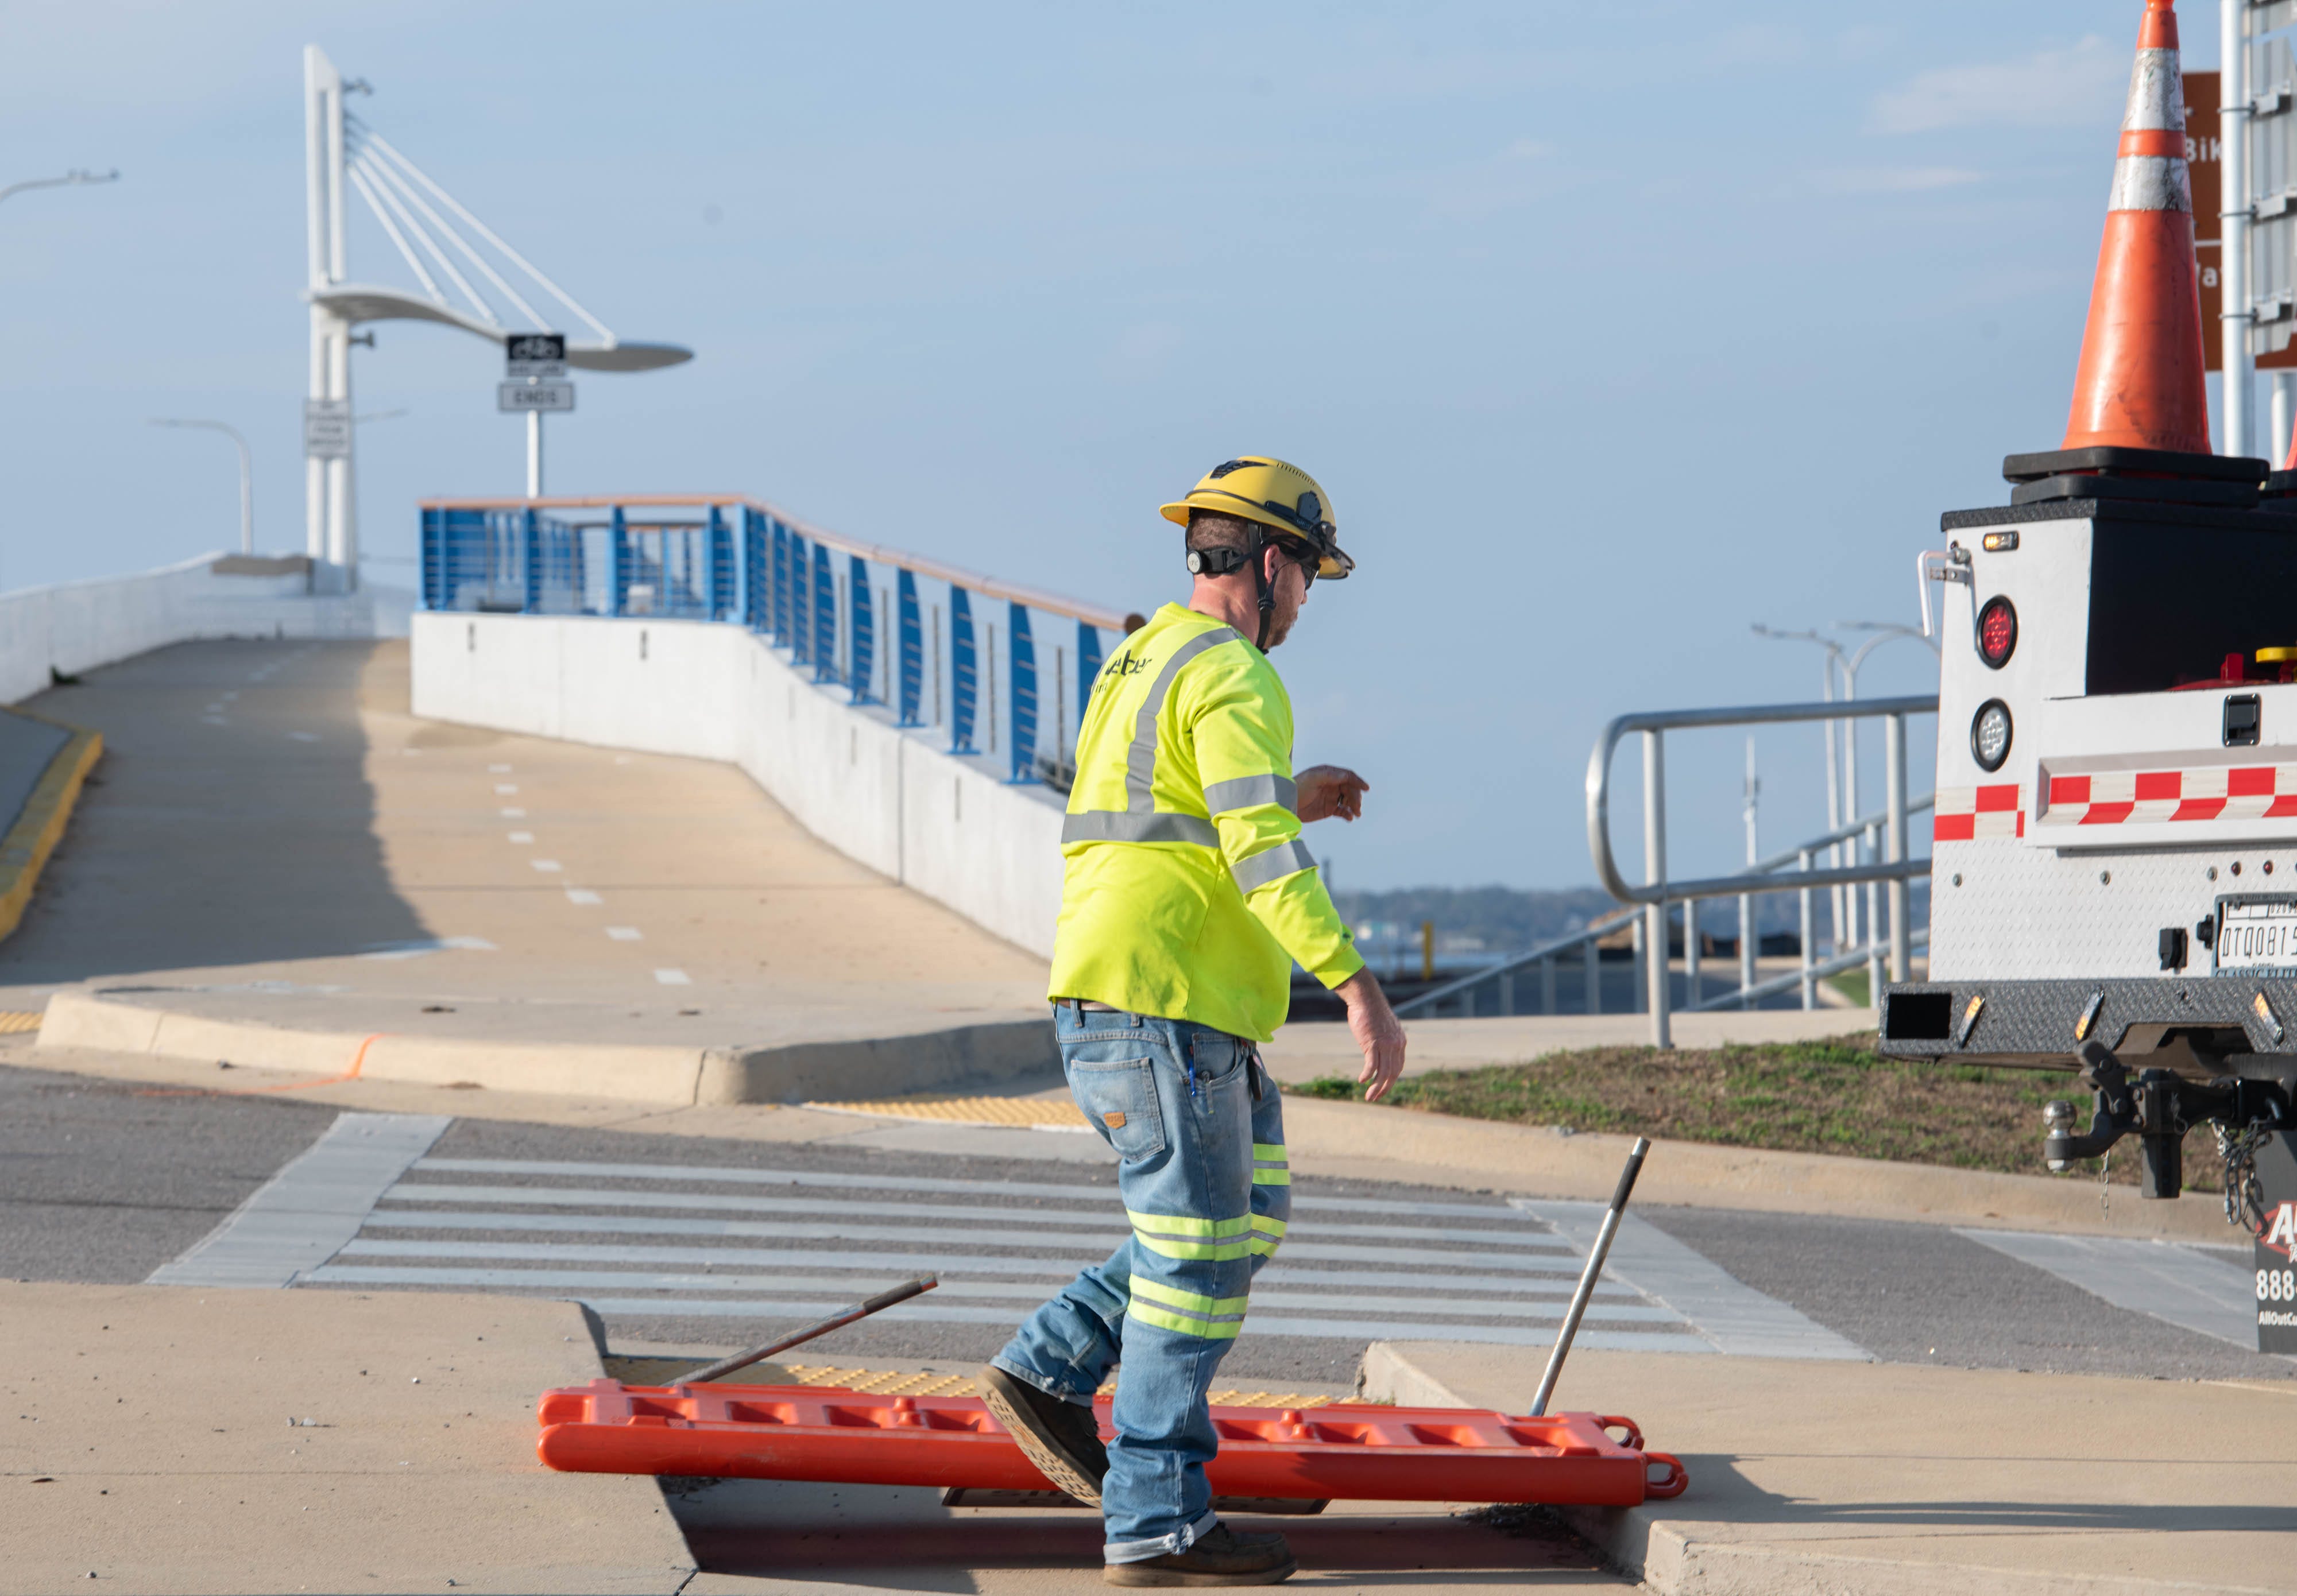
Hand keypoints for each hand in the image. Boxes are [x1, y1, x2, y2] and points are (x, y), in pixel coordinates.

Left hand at [1296, 765, 1368, 822]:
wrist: (1286, 804)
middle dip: (1356, 797)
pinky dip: (1348, 814)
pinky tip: (1349, 818)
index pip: (1347, 776)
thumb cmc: (1297, 788)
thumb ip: (1329, 776)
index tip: (1366, 788)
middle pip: (1350, 789)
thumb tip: (1345, 776)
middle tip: (1357, 806)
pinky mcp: (1329, 809)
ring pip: (1349, 800)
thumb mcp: (1312, 779)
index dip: (1357, 781)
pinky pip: (1343, 811)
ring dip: (1355, 806)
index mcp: (1329, 774)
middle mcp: (1332, 785)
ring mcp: (1331, 797)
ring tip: (1356, 813)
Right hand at [1335, 969, 1405, 1101]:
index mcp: (1400, 1042)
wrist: (1366, 998)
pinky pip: (1372, 1064)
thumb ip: (1385, 1039)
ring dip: (1376, 1087)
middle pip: (1393, 1073)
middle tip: (1375, 1098)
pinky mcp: (1373, 1043)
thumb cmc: (1371, 1011)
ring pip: (1383, 1072)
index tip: (1382, 1088)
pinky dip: (1368, 1075)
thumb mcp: (1383, 1027)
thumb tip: (1379, 1047)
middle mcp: (1396, 1045)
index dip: (1391, 1080)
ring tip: (1369, 1097)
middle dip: (1384, 1088)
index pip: (1398, 1067)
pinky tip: (1361, 1081)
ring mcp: (1385, 1045)